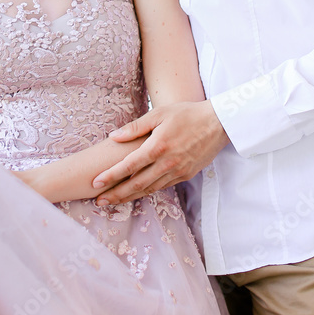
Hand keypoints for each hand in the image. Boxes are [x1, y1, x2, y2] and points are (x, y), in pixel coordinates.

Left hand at [91, 100, 228, 204]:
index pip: (129, 166)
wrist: (218, 123)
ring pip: (149, 189)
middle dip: (116, 194)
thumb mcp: (159, 113)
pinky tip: (136, 193)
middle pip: (136, 184)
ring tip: (113, 201)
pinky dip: (147, 192)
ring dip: (130, 197)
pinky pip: (162, 187)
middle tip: (99, 201)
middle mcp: (167, 163)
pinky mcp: (186, 175)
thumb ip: (135, 127)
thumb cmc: (187, 114)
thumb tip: (113, 136)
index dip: (111, 176)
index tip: (95, 183)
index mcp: (158, 146)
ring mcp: (177, 171)